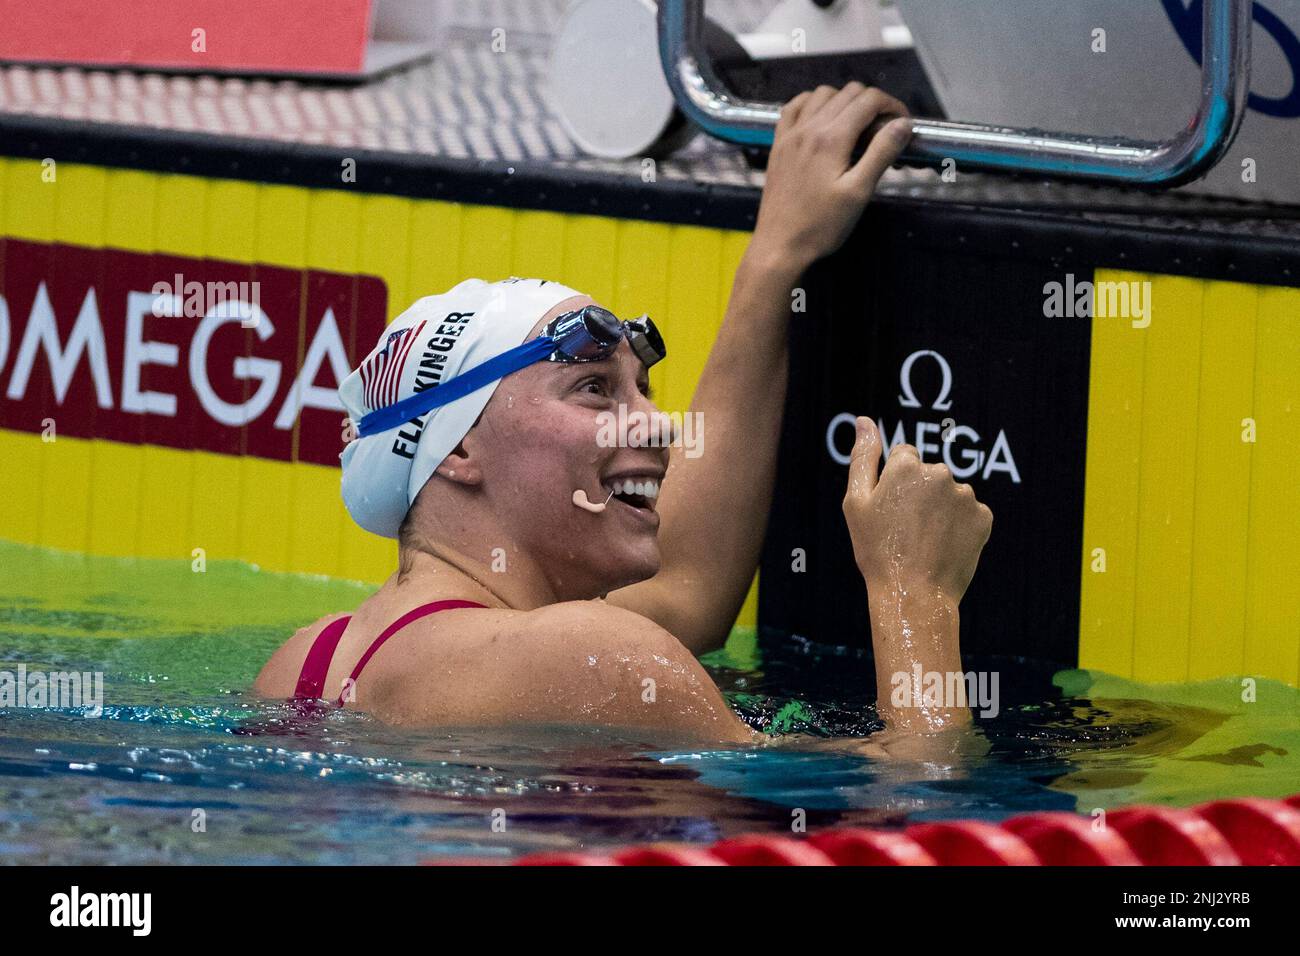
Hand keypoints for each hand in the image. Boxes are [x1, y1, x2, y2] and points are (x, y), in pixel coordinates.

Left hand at [751, 83, 911, 270]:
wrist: (779, 246)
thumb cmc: (820, 226)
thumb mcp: (858, 193)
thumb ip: (881, 153)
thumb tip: (902, 124)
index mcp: (831, 138)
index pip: (869, 100)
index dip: (893, 106)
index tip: (902, 124)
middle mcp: (808, 128)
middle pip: (849, 92)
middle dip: (873, 104)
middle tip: (884, 131)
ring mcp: (790, 134)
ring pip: (822, 94)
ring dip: (845, 100)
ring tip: (857, 126)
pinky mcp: (779, 144)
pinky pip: (795, 106)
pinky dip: (813, 103)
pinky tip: (822, 119)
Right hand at [842, 417, 991, 602]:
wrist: (913, 594)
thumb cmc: (877, 550)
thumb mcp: (856, 503)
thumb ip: (862, 456)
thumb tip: (863, 420)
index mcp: (907, 466)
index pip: (904, 456)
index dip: (894, 483)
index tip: (890, 510)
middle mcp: (940, 472)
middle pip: (929, 474)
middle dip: (920, 494)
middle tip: (905, 529)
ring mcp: (965, 495)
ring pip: (950, 493)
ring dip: (941, 509)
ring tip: (924, 540)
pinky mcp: (983, 517)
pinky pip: (969, 513)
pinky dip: (958, 526)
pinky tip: (943, 545)